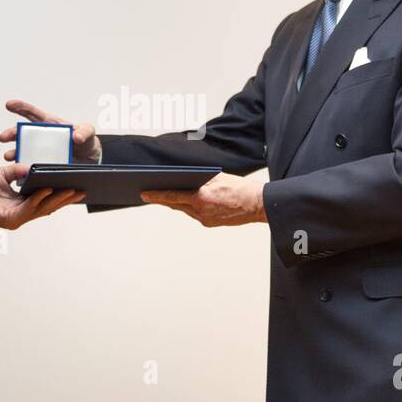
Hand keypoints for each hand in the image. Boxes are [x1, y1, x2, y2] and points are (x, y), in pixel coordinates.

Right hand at [0, 99, 100, 163]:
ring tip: (8, 156)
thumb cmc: (86, 140)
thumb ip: (84, 131)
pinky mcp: (42, 163)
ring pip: (22, 150)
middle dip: (11, 134)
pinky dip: (23, 168)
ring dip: (13, 152)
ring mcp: (40, 150)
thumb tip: (76, 136)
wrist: (89, 159)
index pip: (33, 113)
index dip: (21, 107)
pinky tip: (20, 170)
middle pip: (22, 133)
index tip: (9, 105)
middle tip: (3, 137)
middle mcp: (41, 137)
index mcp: (49, 124)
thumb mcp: (88, 132)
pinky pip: (30, 164)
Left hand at [0, 162, 82, 228]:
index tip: (76, 187)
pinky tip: (48, 188)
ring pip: (43, 208)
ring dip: (58, 199)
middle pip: (49, 206)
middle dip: (66, 198)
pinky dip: (39, 197)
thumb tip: (34, 167)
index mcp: (22, 203)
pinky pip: (29, 208)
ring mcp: (17, 218)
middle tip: (82, 190)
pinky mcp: (11, 219)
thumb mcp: (4, 173)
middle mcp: (22, 213)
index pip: (46, 200)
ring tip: (71, 189)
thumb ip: (19, 170)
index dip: (61, 194)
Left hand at [141, 173, 267, 226]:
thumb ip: (199, 179)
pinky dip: (190, 207)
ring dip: (177, 203)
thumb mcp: (217, 177)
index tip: (143, 194)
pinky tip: (187, 201)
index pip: (173, 196)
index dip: (156, 195)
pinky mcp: (209, 224)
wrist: (257, 205)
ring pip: (185, 210)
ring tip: (166, 196)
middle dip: (164, 199)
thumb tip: (184, 179)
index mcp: (201, 198)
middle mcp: (200, 211)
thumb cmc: (239, 188)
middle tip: (150, 193)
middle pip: (176, 205)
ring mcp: (205, 219)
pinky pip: (195, 214)